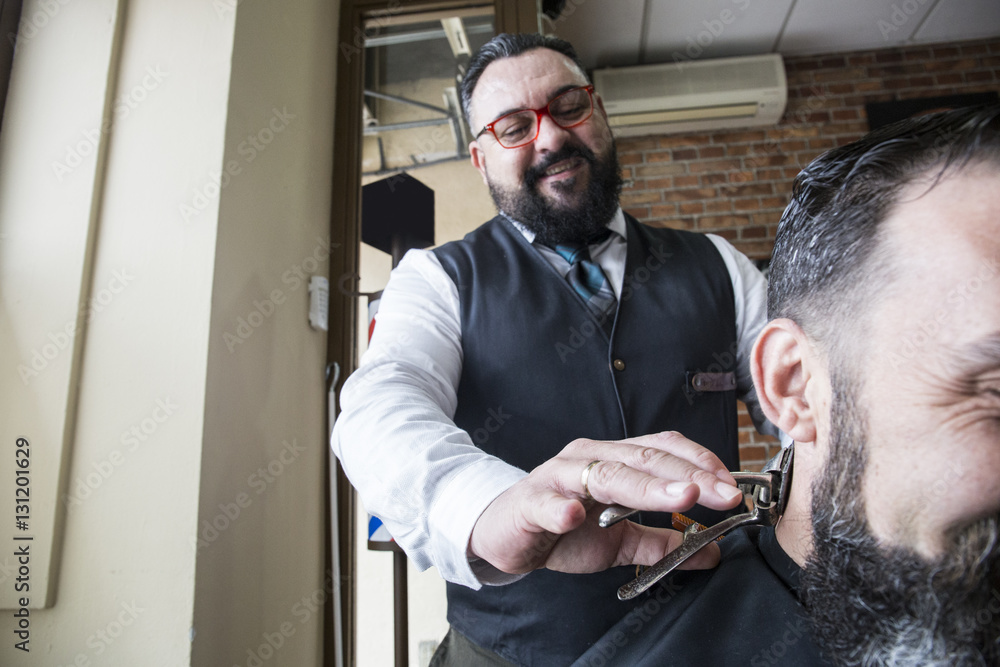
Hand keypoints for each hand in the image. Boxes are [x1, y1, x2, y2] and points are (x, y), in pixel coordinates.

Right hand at [468, 431, 743, 575]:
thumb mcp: (619, 541)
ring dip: (647, 486)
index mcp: (614, 460)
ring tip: (682, 496)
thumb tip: (710, 551)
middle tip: (723, 494)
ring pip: (607, 474)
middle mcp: (590, 457)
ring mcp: (559, 476)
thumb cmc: (561, 529)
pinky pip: (548, 502)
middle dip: (690, 476)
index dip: (700, 464)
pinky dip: (561, 507)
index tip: (733, 488)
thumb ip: (661, 543)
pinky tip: (575, 516)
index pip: (664, 449)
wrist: (505, 534)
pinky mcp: (530, 501)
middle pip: (645, 458)